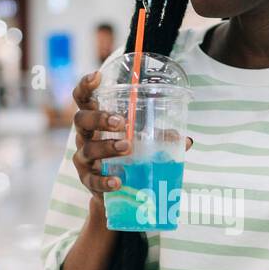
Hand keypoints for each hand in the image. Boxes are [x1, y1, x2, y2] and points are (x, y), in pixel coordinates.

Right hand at [71, 69, 192, 207]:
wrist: (115, 192)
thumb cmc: (126, 156)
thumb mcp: (141, 141)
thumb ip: (160, 138)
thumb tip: (186, 141)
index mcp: (96, 120)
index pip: (83, 98)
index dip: (86, 86)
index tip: (98, 77)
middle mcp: (85, 136)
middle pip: (81, 120)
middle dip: (99, 118)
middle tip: (121, 122)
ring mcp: (84, 158)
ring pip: (88, 149)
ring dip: (107, 146)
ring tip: (127, 147)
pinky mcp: (87, 179)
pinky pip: (92, 179)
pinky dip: (104, 180)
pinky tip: (117, 181)